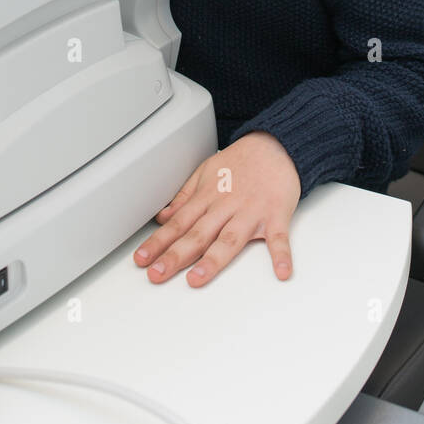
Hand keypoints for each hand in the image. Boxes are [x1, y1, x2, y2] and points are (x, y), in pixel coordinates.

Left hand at [134, 132, 300, 286]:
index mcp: (208, 197)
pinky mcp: (276, 215)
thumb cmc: (242, 161)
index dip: (158, 242)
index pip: (178, 223)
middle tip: (157, 274)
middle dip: (175, 255)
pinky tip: (281, 271)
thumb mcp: (206, 171)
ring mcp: (251, 212)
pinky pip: (279, 238)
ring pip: (229, 239)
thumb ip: (185, 196)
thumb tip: (164, 217)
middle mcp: (226, 206)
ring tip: (197, 278)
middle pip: (197, 234)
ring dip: (213, 260)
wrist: (277, 144)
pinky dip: (281, 255)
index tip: (142, 259)